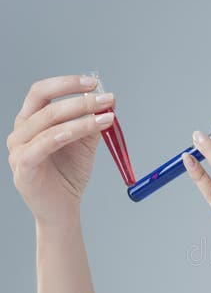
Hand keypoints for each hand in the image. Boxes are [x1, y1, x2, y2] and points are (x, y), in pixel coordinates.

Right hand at [7, 75, 115, 226]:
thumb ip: (92, 122)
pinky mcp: (23, 167)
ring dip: (81, 117)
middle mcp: (20, 132)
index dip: (66, 83)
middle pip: (45, 105)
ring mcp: (18, 149)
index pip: (42, 92)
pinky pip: (43, 145)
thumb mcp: (85, 144)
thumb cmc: (69, 175)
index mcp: (31, 121)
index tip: (94, 83)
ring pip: (48, 123)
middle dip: (78, 99)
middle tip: (105, 99)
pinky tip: (82, 130)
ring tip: (106, 117)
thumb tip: (109, 99)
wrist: (63, 209)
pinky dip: (65, 134)